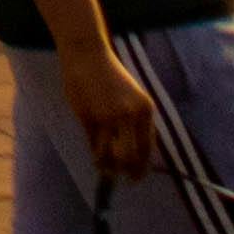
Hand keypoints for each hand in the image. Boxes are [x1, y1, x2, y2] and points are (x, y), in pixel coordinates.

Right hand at [61, 36, 155, 185]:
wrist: (87, 55)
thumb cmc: (111, 76)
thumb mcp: (132, 98)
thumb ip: (135, 123)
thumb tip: (136, 153)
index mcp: (145, 110)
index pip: (147, 148)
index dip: (141, 167)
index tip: (136, 178)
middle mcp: (128, 115)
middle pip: (129, 157)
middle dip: (125, 171)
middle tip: (121, 178)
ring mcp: (107, 117)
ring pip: (108, 154)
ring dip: (106, 165)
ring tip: (104, 168)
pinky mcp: (87, 117)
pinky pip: (93, 144)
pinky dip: (94, 153)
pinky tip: (95, 154)